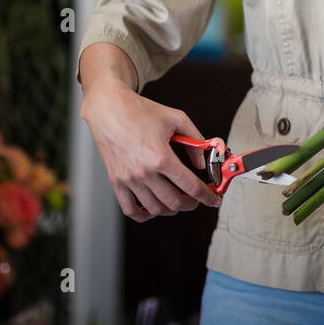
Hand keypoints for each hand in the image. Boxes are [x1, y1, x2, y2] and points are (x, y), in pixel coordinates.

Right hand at [80, 78, 221, 221]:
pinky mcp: (116, 181)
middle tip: (197, 198)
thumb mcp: (177, 119)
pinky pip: (130, 209)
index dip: (207, 196)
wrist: (109, 109)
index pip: (191, 186)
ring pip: (155, 208)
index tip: (214, 199)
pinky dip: (145, 215)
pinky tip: (154, 209)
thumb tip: (201, 162)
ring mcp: (129, 179)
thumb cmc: (140, 111)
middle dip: (192, 203)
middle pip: (175, 202)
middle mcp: (144, 172)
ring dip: (172, 209)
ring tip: (178, 201)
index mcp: (161, 157)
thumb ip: (196, 141)